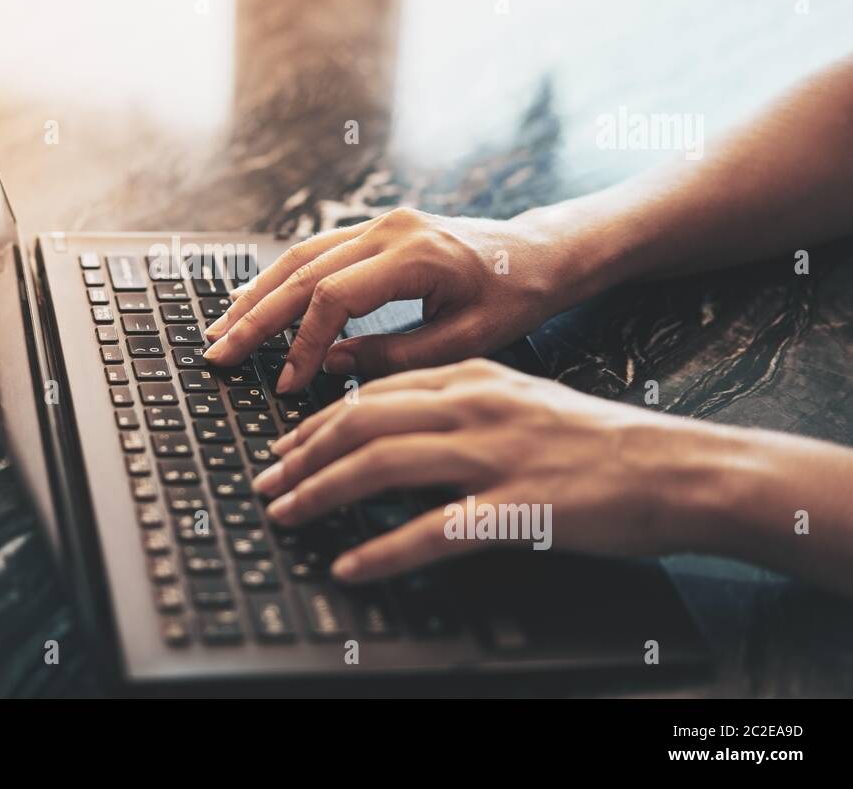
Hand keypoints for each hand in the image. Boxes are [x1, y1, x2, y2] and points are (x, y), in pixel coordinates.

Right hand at [202, 207, 572, 392]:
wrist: (537, 254)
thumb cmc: (513, 298)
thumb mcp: (465, 341)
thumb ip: (395, 355)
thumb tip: (330, 365)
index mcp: (415, 255)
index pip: (333, 298)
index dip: (302, 344)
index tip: (287, 384)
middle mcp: (388, 229)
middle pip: (302, 273)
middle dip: (255, 318)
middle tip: (219, 353)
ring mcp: (378, 224)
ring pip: (299, 258)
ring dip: (256, 295)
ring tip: (222, 328)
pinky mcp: (373, 230)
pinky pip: (314, 252)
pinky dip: (279, 279)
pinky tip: (252, 299)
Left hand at [251, 359, 752, 583]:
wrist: (675, 468)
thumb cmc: (596, 441)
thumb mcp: (519, 401)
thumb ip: (458, 407)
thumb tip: (393, 431)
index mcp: (473, 377)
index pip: (372, 392)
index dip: (317, 421)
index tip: (286, 448)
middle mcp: (474, 406)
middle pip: (362, 421)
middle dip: (302, 454)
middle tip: (268, 482)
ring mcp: (494, 454)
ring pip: (381, 464)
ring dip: (321, 492)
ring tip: (286, 514)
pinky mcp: (516, 507)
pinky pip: (430, 530)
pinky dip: (381, 551)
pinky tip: (350, 566)